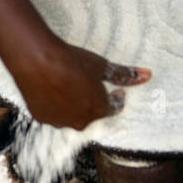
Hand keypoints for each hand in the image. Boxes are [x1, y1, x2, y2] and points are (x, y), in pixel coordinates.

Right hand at [17, 39, 150, 130]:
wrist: (36, 60)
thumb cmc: (71, 62)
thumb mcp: (101, 66)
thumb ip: (124, 75)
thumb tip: (146, 76)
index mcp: (98, 110)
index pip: (113, 109)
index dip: (115, 98)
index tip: (114, 89)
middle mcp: (80, 122)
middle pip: (92, 114)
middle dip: (94, 102)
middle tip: (90, 85)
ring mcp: (59, 122)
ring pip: (71, 115)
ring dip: (74, 104)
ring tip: (70, 85)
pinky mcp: (40, 117)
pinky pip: (54, 113)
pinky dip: (56, 104)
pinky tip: (53, 88)